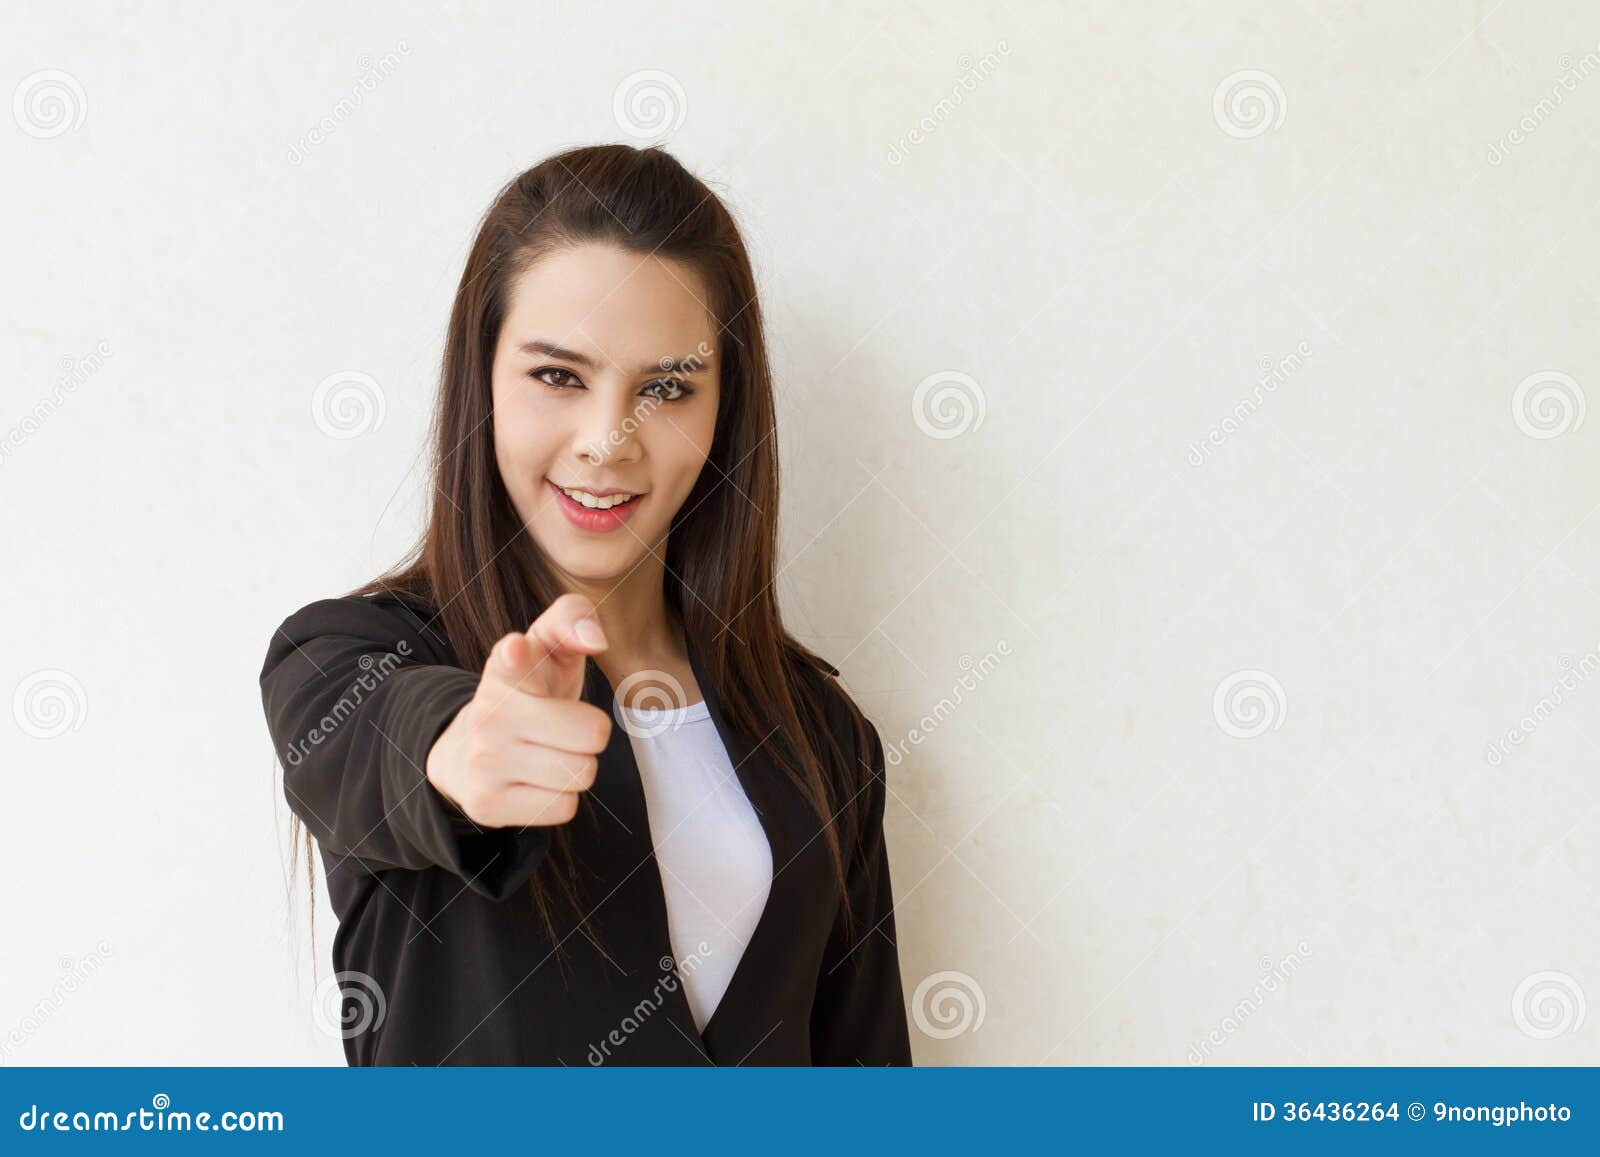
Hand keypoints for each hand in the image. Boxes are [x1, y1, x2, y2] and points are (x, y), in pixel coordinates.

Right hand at [425, 594, 611, 826]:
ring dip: (577, 767)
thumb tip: (595, 639)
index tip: (516, 648)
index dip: (518, 655)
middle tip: (565, 728)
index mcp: (505, 666)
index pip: (511, 658)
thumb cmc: (530, 691)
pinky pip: (564, 808)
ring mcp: (483, 761)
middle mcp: (488, 713)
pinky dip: (560, 798)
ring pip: (581, 774)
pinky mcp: (486, 805)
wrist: (468, 752)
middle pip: (593, 734)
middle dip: (591, 733)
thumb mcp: (548, 647)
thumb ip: (573, 619)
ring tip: (550, 753)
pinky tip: (535, 782)